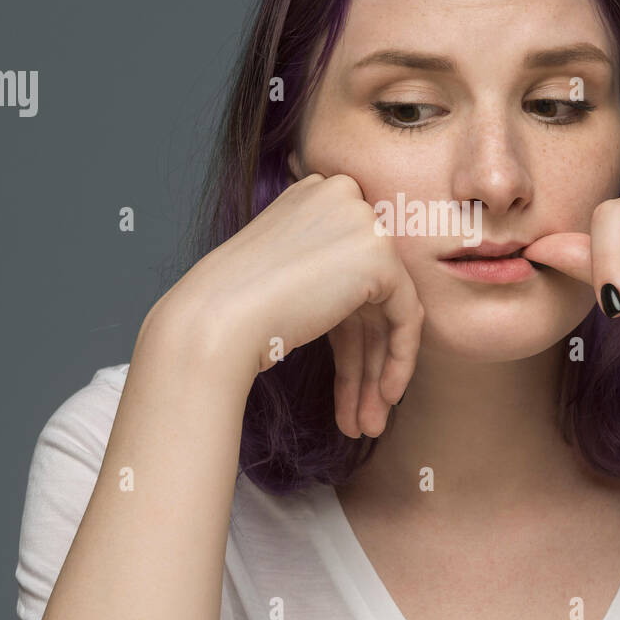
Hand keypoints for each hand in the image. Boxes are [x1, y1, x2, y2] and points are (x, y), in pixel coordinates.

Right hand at [149, 173, 422, 438]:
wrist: (213, 319)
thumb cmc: (229, 309)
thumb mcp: (285, 278)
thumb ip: (325, 277)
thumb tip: (365, 311)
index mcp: (313, 194)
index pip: (347, 268)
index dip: (350, 331)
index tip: (347, 379)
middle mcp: (341, 196)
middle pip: (367, 292)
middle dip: (365, 360)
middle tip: (362, 412)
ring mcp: (362, 221)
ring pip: (388, 308)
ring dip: (376, 371)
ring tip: (368, 425)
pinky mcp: (379, 254)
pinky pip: (405, 315)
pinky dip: (398, 360)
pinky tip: (384, 398)